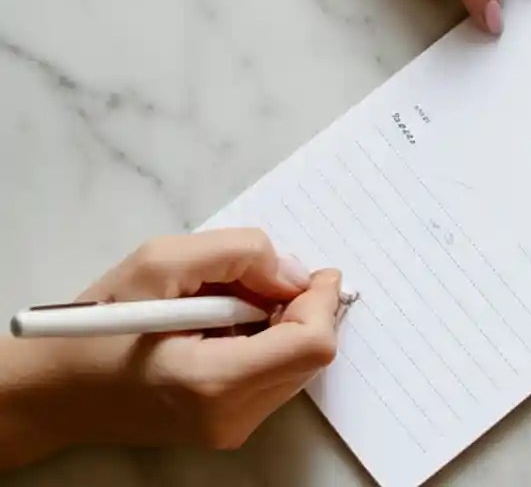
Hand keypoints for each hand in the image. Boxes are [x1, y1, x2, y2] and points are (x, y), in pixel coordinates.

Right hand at [0, 229, 341, 469]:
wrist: (53, 390)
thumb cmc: (96, 326)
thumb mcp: (158, 263)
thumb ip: (239, 255)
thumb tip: (296, 274)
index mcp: (213, 382)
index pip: (311, 344)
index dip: (322, 301)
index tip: (313, 271)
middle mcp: (230, 417)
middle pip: (311, 355)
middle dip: (300, 308)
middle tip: (255, 281)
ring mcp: (231, 430)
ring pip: (298, 366)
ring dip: (282, 325)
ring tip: (226, 305)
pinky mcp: (227, 429)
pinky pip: (275, 378)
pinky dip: (266, 344)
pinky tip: (222, 329)